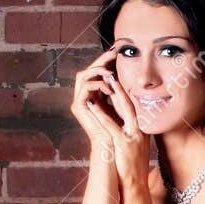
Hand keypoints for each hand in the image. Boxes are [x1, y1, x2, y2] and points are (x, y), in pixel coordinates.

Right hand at [70, 45, 122, 160]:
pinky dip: (95, 83)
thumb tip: (126, 79)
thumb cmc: (121, 134)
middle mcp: (86, 96)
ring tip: (110, 71)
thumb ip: (121, 95)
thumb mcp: (123, 110)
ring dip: (97, 70)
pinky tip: (108, 86)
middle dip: (101, 61)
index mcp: (96, 96)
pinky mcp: (78, 107)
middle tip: (113, 52)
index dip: (107, 63)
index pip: (99, 75)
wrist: (113, 151)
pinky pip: (84, 88)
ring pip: (84, 75)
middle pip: (90, 71)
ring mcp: (80, 101)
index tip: (118, 52)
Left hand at [85, 79, 151, 191]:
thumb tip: (119, 117)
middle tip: (111, 70)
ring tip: (102, 79)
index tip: (115, 74)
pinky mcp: (124, 144)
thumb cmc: (131, 166)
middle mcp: (139, 131)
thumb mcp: (131, 144)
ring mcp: (132, 137)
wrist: (135, 186)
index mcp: (140, 130)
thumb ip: (127, 130)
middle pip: (131, 103)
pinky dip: (101, 113)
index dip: (124, 89)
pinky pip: (111, 125)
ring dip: (113, 92)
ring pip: (124, 110)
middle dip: (121, 85)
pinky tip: (92, 103)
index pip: (133, 106)